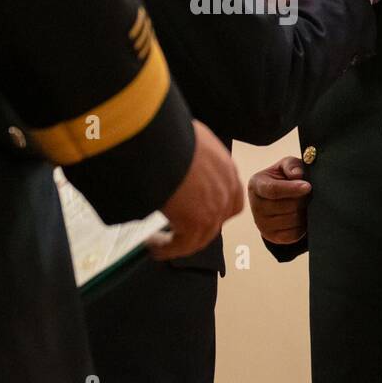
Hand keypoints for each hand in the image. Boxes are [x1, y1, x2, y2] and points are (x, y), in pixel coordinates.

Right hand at [150, 121, 242, 260]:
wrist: (165, 142)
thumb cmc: (172, 134)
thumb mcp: (191, 139)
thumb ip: (192, 155)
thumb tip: (176, 159)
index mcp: (227, 169)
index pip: (230, 198)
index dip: (214, 208)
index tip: (195, 211)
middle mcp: (226, 191)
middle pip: (216, 221)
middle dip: (194, 227)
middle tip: (172, 229)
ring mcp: (214, 209)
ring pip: (199, 237)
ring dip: (177, 242)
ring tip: (156, 241)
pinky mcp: (197, 223)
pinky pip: (181, 245)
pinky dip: (165, 248)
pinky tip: (151, 244)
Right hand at [247, 156, 309, 245]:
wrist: (279, 201)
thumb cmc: (284, 179)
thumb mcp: (286, 166)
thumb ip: (291, 165)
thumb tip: (297, 175)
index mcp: (256, 185)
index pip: (272, 189)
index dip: (292, 189)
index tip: (308, 186)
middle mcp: (255, 205)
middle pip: (285, 206)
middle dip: (302, 200)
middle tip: (309, 194)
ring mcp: (262, 223)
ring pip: (291, 220)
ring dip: (303, 212)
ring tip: (305, 204)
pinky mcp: (272, 236)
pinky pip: (294, 234)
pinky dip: (302, 226)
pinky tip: (302, 216)